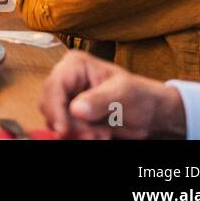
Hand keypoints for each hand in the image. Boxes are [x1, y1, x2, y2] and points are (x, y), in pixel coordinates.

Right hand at [39, 50, 186, 139]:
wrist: (149, 114)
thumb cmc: (140, 96)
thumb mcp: (123, 94)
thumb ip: (100, 100)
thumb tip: (76, 109)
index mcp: (75, 65)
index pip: (54, 85)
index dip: (55, 108)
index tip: (64, 130)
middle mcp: (66, 78)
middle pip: (50, 104)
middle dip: (69, 123)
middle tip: (94, 135)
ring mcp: (67, 97)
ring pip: (55, 118)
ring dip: (75, 132)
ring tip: (102, 135)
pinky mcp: (70, 114)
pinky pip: (64, 127)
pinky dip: (78, 135)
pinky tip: (98, 135)